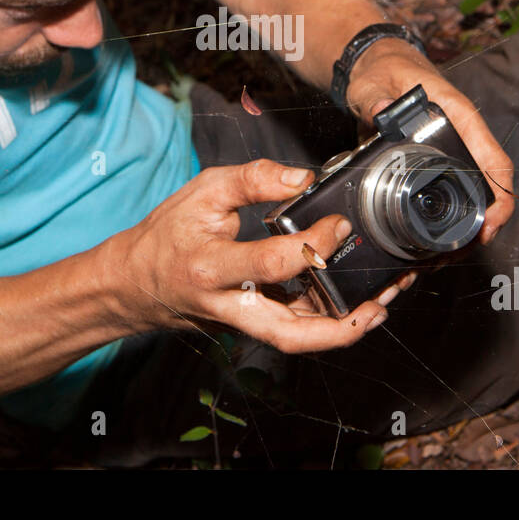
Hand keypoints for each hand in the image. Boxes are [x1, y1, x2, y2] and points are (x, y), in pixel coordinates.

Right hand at [106, 158, 406, 352]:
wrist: (135, 284)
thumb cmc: (167, 235)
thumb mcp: (202, 190)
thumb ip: (253, 179)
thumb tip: (303, 177)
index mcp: (212, 267)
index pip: (271, 264)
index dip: (312, 246)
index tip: (339, 222)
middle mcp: (228, 305)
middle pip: (291, 333)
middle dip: (342, 323)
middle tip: (381, 298)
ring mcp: (241, 323)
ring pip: (298, 341)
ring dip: (345, 328)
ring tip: (383, 302)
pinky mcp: (250, 327)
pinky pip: (294, 330)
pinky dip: (328, 320)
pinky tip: (357, 299)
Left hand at [342, 37, 514, 243]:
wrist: (375, 68)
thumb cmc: (384, 70)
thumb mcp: (375, 82)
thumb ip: (376, 97)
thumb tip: (381, 111)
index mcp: (459, 116)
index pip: (494, 159)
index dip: (501, 197)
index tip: (491, 225)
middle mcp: (461, 138)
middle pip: (486, 189)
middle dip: (478, 227)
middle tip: (452, 255)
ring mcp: (449, 153)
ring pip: (468, 198)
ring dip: (458, 230)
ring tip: (436, 258)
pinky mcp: (433, 165)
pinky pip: (446, 196)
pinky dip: (441, 222)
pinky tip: (424, 245)